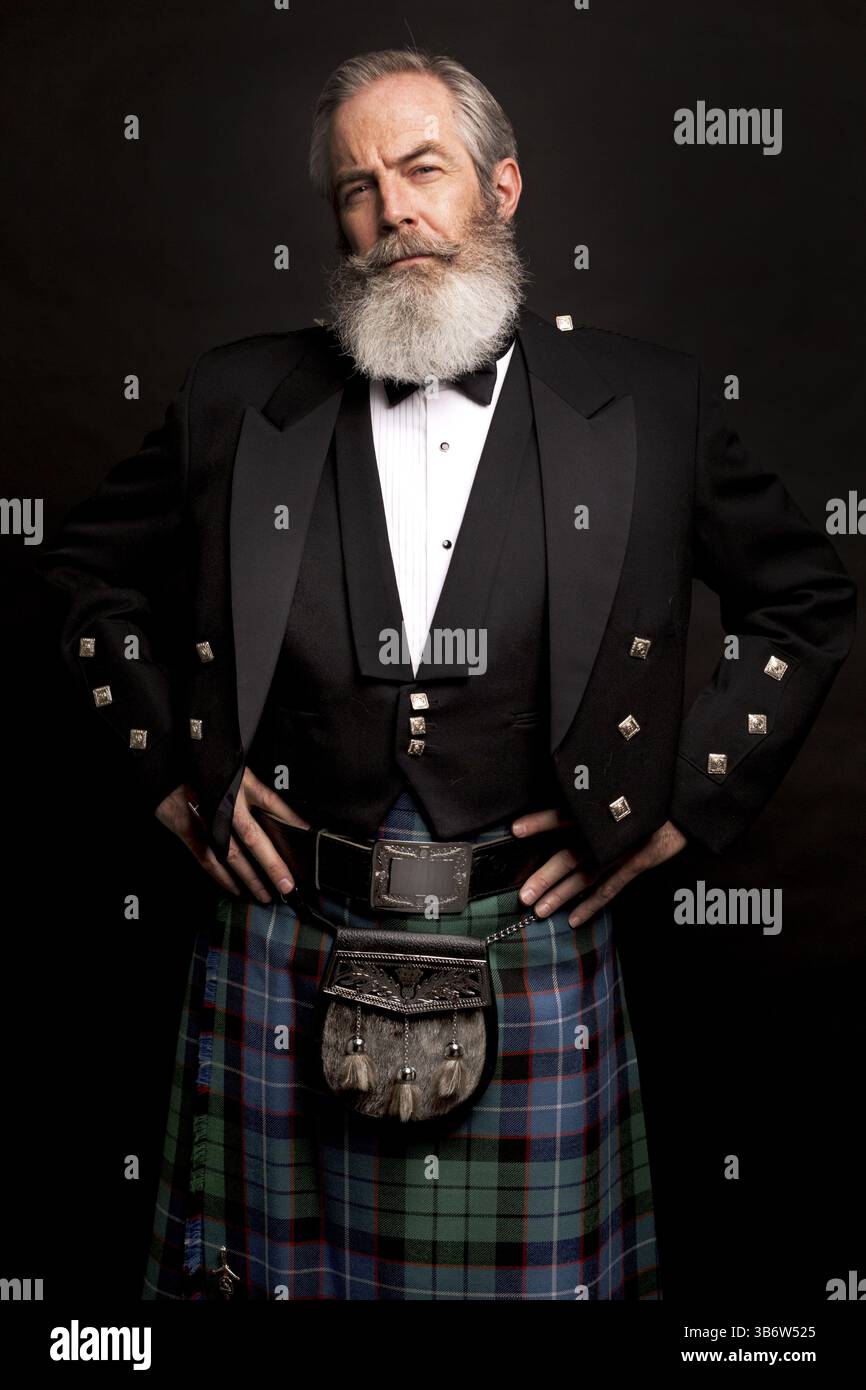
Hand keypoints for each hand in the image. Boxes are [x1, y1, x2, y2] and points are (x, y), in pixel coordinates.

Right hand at [154, 768, 309, 903]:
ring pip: (232, 856)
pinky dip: (223, 878)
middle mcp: (227, 803)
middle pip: (256, 838)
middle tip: (289, 886)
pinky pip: (208, 860)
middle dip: (274, 865)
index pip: (274, 804)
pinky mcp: (188, 831)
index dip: (292, 822)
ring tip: (266, 895)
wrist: (165, 760)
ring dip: (250, 878)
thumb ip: (254, 788)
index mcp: (242, 783)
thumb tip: (280, 814)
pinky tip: (236, 889)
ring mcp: (206, 819)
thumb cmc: (206, 765)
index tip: (309, 839)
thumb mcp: (236, 767)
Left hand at [511, 808, 686, 927]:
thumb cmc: (647, 792)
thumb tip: (565, 801)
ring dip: (562, 895)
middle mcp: (608, 831)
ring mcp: (624, 849)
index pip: (564, 814)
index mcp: (599, 810)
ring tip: (540, 911)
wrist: (686, 798)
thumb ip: (593, 797)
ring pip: (587, 877)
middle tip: (523, 896)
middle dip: (545, 877)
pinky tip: (574, 919)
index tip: (515, 829)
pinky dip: (592, 905)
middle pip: (570, 856)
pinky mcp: (640, 862)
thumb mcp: (621, 786)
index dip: (540, 821)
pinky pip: (612, 888)